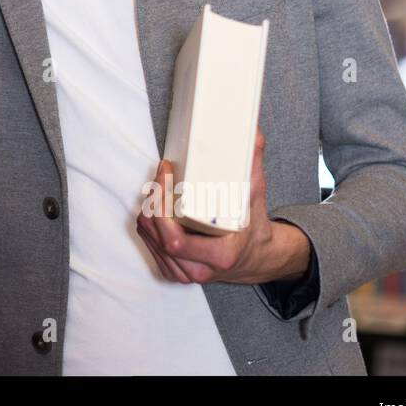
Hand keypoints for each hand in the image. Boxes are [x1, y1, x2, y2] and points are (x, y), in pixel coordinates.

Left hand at [136, 125, 310, 284]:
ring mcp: (185, 274)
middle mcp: (199, 269)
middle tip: (161, 174)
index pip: (175, 241)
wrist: (256, 257)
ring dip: (148, 208)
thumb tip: (254, 131)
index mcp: (220, 255)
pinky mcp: (174, 271)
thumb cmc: (254, 226)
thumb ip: (253, 163)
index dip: (162, 208)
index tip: (166, 174)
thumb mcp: (257, 196)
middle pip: (157, 235)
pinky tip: (157, 204)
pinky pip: (149, 244)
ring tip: (160, 184)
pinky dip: (148, 222)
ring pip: (149, 238)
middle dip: (153, 201)